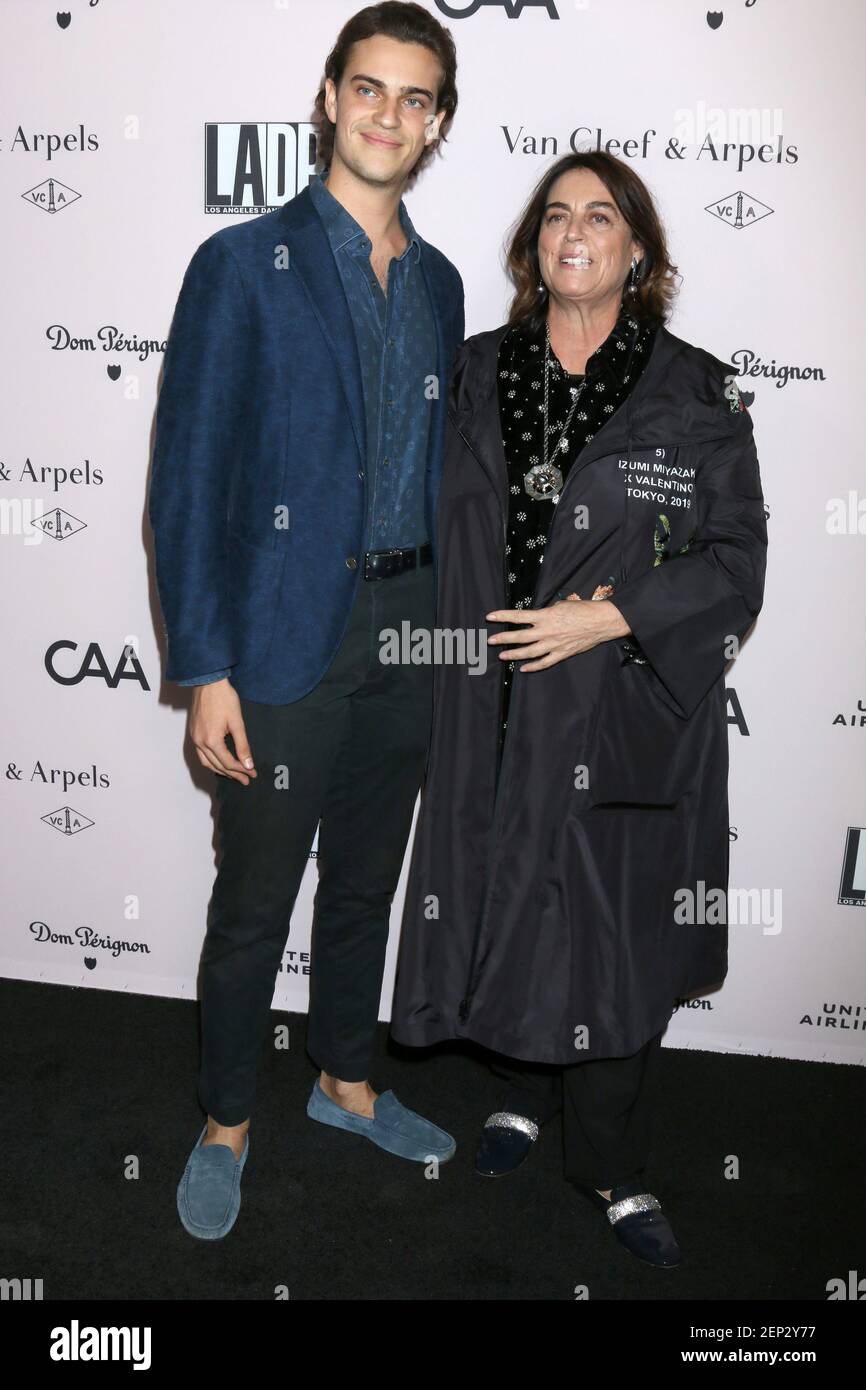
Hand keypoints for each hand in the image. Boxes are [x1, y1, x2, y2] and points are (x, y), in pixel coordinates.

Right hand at [189, 678, 256, 783]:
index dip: (242, 770)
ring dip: (221, 770)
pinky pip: (201, 754)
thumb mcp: (237, 722)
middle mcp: (200, 742)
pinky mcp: (193, 733)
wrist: (207, 682)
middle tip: (246, 780)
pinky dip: (211, 762)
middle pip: (217, 765)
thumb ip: (243, 745)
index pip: (229, 763)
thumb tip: (249, 764)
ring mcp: (195, 738)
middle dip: (233, 774)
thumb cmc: (224, 699)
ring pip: (207, 762)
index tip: (253, 773)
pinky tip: (220, 762)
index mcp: (212, 740)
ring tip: (234, 775)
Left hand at [485, 594, 630, 671]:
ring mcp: (554, 644)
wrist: (601, 621)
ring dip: (514, 654)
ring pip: (529, 652)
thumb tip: (540, 615)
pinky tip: (524, 668)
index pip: (519, 616)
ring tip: (502, 656)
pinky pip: (544, 662)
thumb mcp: (562, 604)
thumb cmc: (584, 610)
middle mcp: (546, 631)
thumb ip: (547, 611)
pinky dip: (533, 667)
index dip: (503, 616)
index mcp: (545, 616)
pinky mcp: (562, 654)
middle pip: (520, 636)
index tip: (490, 617)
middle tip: (491, 641)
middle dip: (503, 638)